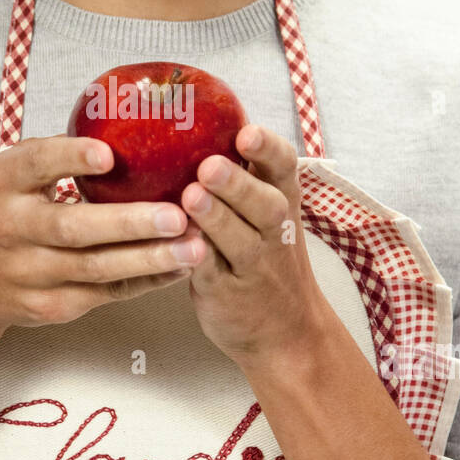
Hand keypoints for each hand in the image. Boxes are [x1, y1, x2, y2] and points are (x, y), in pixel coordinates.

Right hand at [0, 134, 198, 332]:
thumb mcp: (6, 173)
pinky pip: (105, 293)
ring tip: (194, 246)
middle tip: (177, 215)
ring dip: (150, 258)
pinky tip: (178, 268)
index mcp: (0, 183)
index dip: (70, 159)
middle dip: (129, 223)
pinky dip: (145, 282)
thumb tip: (127, 128)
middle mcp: (12, 230)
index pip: (34, 166)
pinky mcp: (50, 306)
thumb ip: (52, 157)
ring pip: (96, 269)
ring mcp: (30, 274)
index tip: (108, 155)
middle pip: (72, 228)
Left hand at [179, 124, 331, 374]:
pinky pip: (209, 273)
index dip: (268, 149)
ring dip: (216, 218)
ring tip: (191, 198)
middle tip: (210, 166)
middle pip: (266, 204)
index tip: (246, 133)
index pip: (284, 167)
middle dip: (239, 184)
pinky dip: (193, 258)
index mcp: (281, 202)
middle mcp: (274, 231)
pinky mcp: (226, 293)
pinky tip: (173, 242)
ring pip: (240, 240)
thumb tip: (188, 126)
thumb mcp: (267, 217)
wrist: (287, 334)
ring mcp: (253, 265)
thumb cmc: (265, 260)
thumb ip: (242, 178)